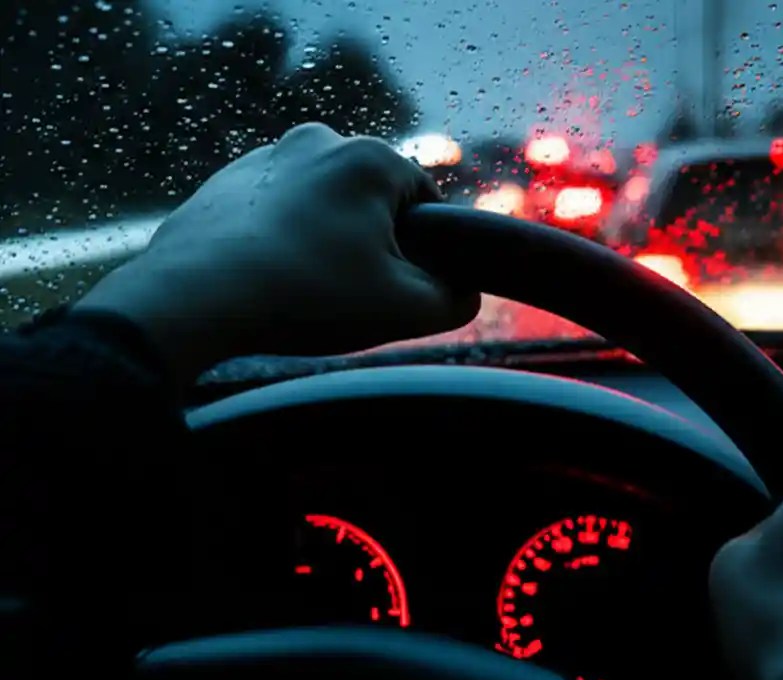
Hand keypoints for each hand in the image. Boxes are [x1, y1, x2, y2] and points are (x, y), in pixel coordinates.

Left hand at [75, 122, 479, 380]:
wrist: (194, 300)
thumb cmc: (306, 295)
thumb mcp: (409, 310)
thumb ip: (457, 299)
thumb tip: (464, 292)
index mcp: (372, 159)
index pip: (427, 204)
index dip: (424, 252)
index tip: (403, 288)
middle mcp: (319, 143)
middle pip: (373, 203)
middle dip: (371, 245)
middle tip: (353, 294)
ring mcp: (266, 158)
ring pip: (322, 209)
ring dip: (325, 244)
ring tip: (307, 292)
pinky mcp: (224, 184)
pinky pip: (275, 216)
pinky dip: (281, 245)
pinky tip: (271, 283)